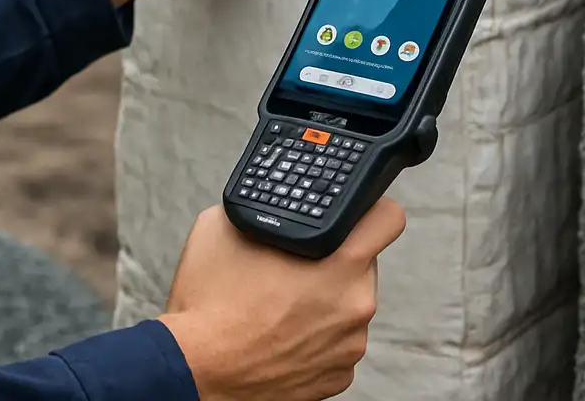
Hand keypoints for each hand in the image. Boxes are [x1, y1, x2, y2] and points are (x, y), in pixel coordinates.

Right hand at [157, 199, 406, 400]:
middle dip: (333, 262)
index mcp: (338, 261)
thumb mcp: (222, 227)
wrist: (196, 371)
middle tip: (292, 267)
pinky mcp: (339, 376)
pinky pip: (335, 343)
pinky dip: (315, 338)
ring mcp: (350, 344)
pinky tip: (280, 335)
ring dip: (323, 302)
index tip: (357, 214)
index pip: (388, 219)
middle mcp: (355, 304)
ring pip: (347, 307)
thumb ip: (262, 211)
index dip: (371, 209)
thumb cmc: (208, 303)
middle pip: (361, 266)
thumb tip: (273, 209)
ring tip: (277, 307)